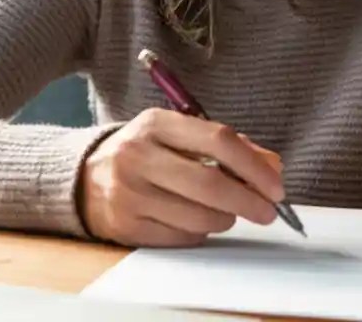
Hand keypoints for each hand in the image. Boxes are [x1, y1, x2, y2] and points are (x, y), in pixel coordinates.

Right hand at [80, 108, 284, 246]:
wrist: (84, 177)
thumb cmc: (145, 154)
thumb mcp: (178, 135)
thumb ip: (226, 146)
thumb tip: (272, 168)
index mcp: (156, 123)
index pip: (218, 139)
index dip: (254, 166)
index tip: (276, 185)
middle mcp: (139, 155)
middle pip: (210, 184)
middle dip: (249, 201)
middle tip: (268, 211)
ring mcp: (130, 193)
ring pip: (199, 217)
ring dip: (225, 219)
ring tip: (224, 212)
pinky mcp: (126, 225)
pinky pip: (182, 238)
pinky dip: (199, 233)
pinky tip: (194, 221)